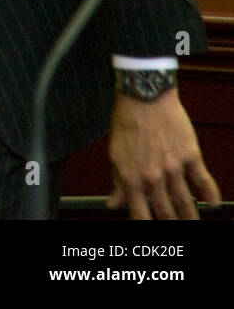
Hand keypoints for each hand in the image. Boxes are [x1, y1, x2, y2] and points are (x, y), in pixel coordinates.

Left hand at [107, 89, 221, 218]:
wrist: (143, 97)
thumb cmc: (126, 122)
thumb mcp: (115, 154)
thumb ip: (117, 182)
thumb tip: (113, 204)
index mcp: (130, 178)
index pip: (139, 213)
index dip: (145, 225)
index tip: (150, 232)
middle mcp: (152, 177)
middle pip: (166, 211)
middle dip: (172, 224)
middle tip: (178, 231)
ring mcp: (173, 167)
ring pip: (186, 201)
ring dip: (192, 216)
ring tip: (195, 224)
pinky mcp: (190, 155)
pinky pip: (203, 180)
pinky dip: (211, 194)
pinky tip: (214, 204)